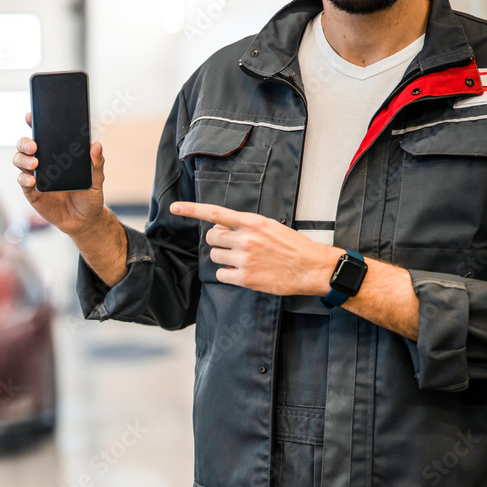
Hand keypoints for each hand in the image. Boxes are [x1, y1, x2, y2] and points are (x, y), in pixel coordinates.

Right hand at [12, 113, 107, 237]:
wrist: (84, 220)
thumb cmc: (89, 197)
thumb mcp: (97, 180)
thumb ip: (96, 163)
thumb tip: (96, 145)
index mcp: (56, 154)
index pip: (43, 135)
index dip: (34, 123)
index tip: (30, 116)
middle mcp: (43, 163)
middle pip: (25, 146)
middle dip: (25, 143)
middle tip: (34, 146)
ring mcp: (35, 177)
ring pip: (19, 161)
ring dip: (23, 159)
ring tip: (34, 163)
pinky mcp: (32, 193)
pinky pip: (22, 182)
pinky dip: (24, 179)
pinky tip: (33, 180)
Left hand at [170, 201, 340, 296]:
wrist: (312, 268)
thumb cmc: (293, 246)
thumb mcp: (270, 227)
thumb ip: (244, 225)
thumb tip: (220, 227)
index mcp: (252, 222)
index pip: (215, 213)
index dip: (191, 210)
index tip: (175, 208)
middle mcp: (246, 239)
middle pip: (211, 238)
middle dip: (218, 241)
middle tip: (232, 246)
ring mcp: (244, 259)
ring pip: (215, 256)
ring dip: (224, 258)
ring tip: (244, 259)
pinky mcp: (245, 278)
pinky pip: (221, 275)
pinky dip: (228, 275)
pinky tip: (243, 273)